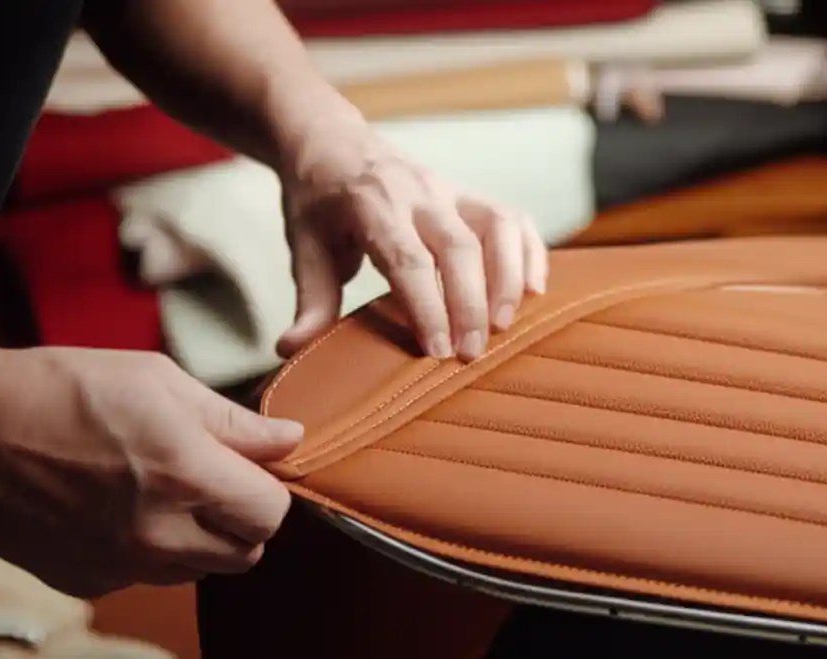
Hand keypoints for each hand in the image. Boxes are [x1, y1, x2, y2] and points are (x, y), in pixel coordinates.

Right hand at [0, 346, 302, 597]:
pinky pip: (146, 578)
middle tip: (215, 481)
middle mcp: (156, 532)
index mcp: (184, 474)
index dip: (269, 489)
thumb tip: (290, 440)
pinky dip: (149, 553)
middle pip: (245, 554)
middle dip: (242, 520)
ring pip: (198, 571)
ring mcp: (119, 564)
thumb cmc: (67, 389)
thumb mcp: (160, 382)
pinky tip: (120, 511)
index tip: (251, 469)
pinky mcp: (87, 581)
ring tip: (163, 492)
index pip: (271, 514)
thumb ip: (233, 421)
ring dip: (199, 540)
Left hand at [275, 117, 547, 361]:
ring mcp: (449, 190)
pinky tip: (535, 290)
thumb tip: (291, 349)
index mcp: (371, 203)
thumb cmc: (317, 199)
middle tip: (472, 353)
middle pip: (458, 246)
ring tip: (506, 325)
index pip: (408, 259)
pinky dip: (530, 252)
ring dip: (508, 276)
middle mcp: (417, 193)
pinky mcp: (469, 195)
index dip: (427, 305)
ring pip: (496, 225)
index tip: (437, 349)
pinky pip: (513, 218)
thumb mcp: (303, 244)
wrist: (332, 137)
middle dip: (470, 303)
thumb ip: (309, 299)